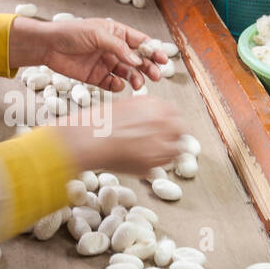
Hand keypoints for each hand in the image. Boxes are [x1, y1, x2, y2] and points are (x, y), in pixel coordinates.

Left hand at [10, 15, 168, 90]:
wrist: (48, 46)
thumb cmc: (71, 33)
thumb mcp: (97, 34)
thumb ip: (118, 47)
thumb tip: (137, 59)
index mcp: (117, 34)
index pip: (140, 42)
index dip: (153, 50)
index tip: (163, 59)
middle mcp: (114, 49)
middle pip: (138, 60)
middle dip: (148, 67)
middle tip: (156, 75)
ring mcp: (106, 64)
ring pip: (128, 74)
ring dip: (136, 78)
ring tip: (138, 83)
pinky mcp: (97, 77)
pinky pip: (113, 84)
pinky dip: (118, 86)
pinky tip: (118, 85)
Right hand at [56, 96, 185, 176]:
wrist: (87, 139)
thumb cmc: (98, 123)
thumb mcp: (124, 107)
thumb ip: (144, 113)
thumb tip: (153, 122)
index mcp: (155, 104)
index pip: (175, 112)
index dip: (171, 122)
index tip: (169, 128)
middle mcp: (162, 121)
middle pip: (182, 129)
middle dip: (177, 135)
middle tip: (169, 142)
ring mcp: (161, 142)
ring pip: (178, 148)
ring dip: (170, 151)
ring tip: (155, 153)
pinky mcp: (154, 161)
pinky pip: (164, 164)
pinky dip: (158, 164)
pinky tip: (144, 161)